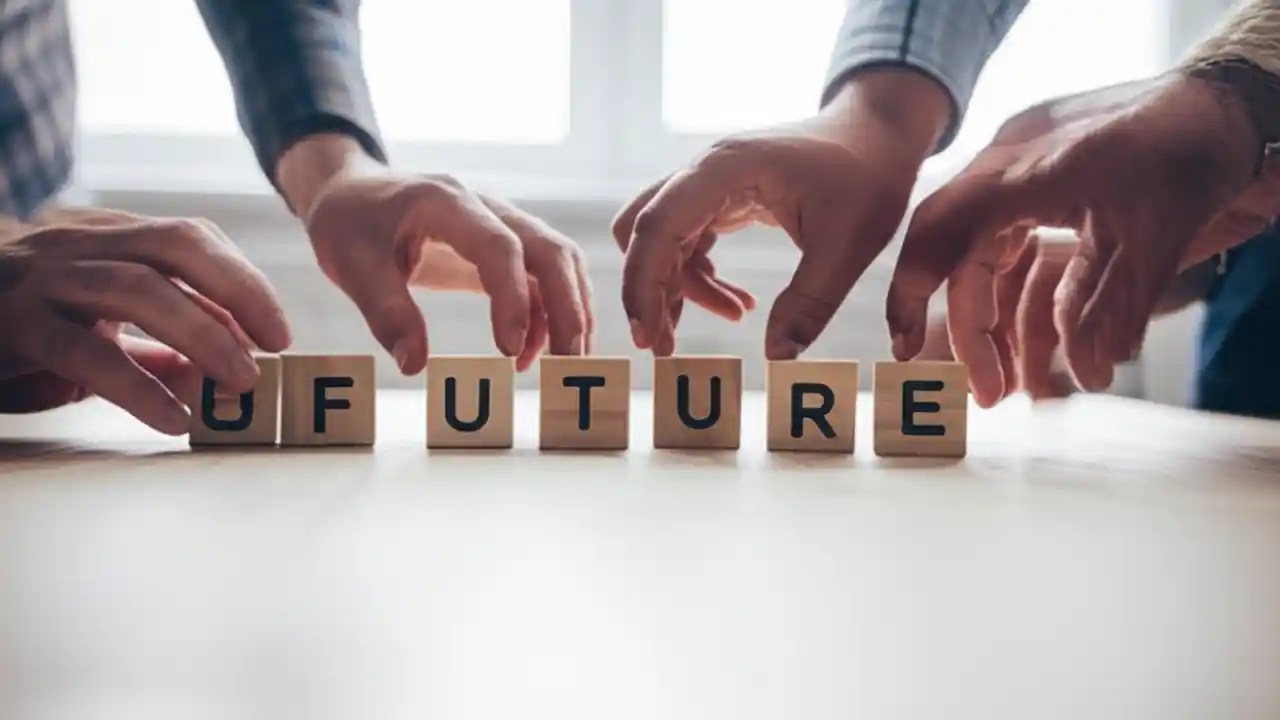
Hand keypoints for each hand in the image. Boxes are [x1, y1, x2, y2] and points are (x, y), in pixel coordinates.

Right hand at [0, 208, 289, 432]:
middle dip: (236, 291)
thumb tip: (214, 369)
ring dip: (201, 333)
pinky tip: (172, 417)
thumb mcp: (84, 328)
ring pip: (134, 287)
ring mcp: (37, 280)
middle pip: (173, 245)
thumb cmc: (8, 328)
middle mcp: (72, 247)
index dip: (240, 279)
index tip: (277, 329)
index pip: (186, 238)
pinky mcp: (8, 325)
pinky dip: (137, 384)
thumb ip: (147, 343)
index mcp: (99, 240)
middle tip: (274, 347)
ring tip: (241, 381)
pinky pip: (83, 350)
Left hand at [276, 136, 592, 373]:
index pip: (500, 246)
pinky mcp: (503, 246)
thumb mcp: (352, 265)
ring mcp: (501, 224)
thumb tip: (415, 365)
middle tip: (569, 362)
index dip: (513, 298)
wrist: (352, 191)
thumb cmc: (349, 223)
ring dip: (570, 311)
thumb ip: (385, 312)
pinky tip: (529, 353)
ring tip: (561, 364)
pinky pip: (542, 277)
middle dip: (568, 307)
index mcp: (446, 201)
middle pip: (550, 249)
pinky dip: (548, 314)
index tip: (508, 349)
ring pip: (558, 261)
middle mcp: (487, 206)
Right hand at [613, 69, 951, 357]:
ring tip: (731, 320)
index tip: (647, 338)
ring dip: (679, 288)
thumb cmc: (869, 174)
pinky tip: (740, 305)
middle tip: (666, 345)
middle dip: (647, 290)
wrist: (880, 131)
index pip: (655, 227)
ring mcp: (710, 181)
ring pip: (662, 240)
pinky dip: (701, 278)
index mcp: (725, 168)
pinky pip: (688, 241)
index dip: (641, 286)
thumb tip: (776, 358)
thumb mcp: (849, 245)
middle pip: (641, 231)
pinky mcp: (722, 195)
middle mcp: (705, 170)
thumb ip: (810, 303)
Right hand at [919, 154, 1279, 404]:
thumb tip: (1089, 375)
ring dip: (1001, 325)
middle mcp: (1011, 170)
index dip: (915, 294)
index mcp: (1026, 171)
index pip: (945, 235)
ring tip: (1019, 385)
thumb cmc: (1191, 155)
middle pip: (961, 258)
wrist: (1224, 107)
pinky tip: (1041, 351)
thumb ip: (1114, 309)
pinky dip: (1024, 301)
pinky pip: (1017, 251)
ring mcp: (1026, 177)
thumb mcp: (1158, 238)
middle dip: (969, 330)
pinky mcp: (1044, 188)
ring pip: (989, 262)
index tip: (908, 351)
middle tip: (987, 392)